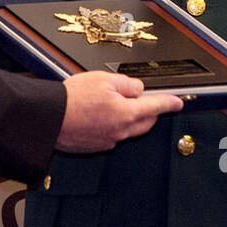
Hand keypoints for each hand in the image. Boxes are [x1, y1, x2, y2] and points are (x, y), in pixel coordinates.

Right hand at [56, 72, 182, 152]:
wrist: (48, 118)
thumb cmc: (72, 98)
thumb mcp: (102, 79)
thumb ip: (125, 84)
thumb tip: (136, 89)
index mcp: (126, 113)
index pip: (155, 107)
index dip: (169, 103)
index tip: (178, 102)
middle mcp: (121, 131)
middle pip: (145, 122)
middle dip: (150, 111)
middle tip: (143, 99)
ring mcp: (108, 141)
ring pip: (128, 130)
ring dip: (128, 118)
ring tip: (112, 103)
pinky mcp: (95, 147)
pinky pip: (112, 136)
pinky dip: (112, 126)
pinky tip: (98, 116)